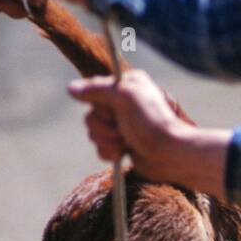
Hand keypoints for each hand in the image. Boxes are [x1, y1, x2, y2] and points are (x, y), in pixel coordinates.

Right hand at [68, 69, 230, 197]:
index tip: (117, 110)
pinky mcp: (122, 145)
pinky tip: (123, 153)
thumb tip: (70, 88)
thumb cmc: (151, 123)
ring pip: (94, 134)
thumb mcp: (123, 98)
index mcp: (125, 85)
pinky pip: (100, 148)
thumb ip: (96, 90)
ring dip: (108, 141)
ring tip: (127, 143)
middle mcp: (123, 103)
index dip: (101, 106)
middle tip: (123, 130)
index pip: (94, 92)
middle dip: (105, 127)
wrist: (170, 155)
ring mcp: (122, 125)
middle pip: (91, 115)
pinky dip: (109, 152)